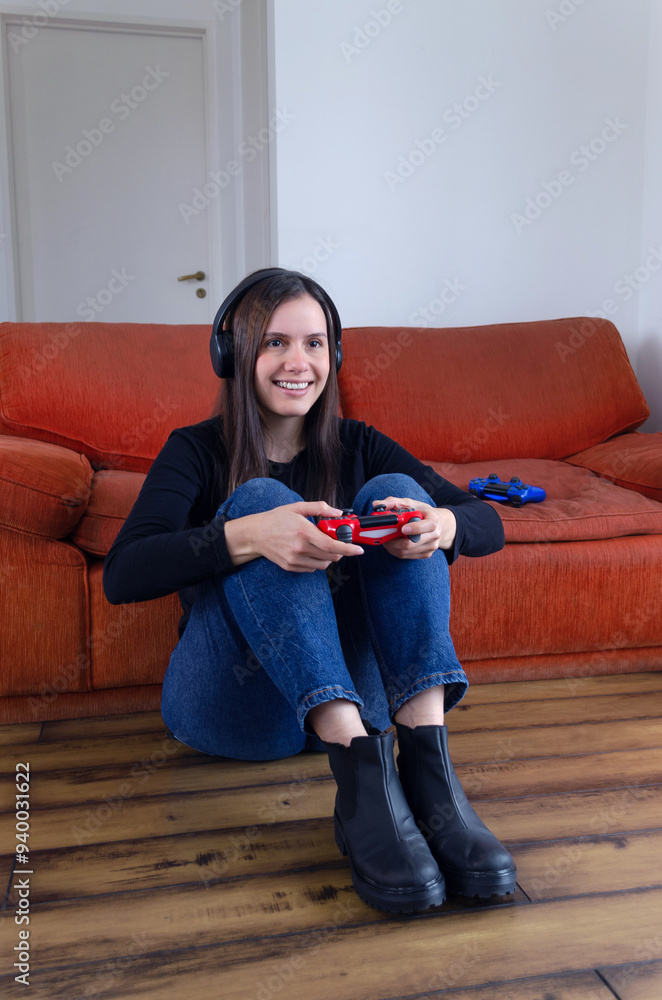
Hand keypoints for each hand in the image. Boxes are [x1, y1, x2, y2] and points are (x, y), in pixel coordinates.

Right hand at [226, 501, 363, 572]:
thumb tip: (338, 513)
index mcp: (304, 531)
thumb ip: (320, 508)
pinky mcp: (290, 567)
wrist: (255, 534)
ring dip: (328, 557)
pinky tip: (309, 551)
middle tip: (337, 541)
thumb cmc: (276, 519)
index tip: (359, 550)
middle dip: (339, 550)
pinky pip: (312, 569)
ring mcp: (295, 559)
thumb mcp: (297, 508)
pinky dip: (316, 561)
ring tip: (321, 546)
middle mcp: (300, 548)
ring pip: (323, 564)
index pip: (332, 545)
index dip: (348, 549)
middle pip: (331, 556)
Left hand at [371, 496, 456, 559]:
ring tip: (386, 538)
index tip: (403, 528)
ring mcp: (431, 546)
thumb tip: (377, 504)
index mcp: (434, 519)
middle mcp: (435, 535)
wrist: (438, 524)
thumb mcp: (410, 503)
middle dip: (394, 540)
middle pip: (412, 543)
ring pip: (406, 551)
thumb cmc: (422, 512)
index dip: (415, 528)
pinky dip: (396, 550)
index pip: (428, 526)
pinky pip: (406, 556)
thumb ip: (393, 502)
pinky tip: (393, 543)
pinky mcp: (426, 554)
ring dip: (392, 546)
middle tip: (384, 534)